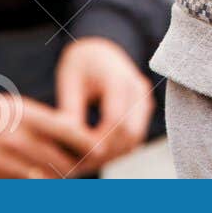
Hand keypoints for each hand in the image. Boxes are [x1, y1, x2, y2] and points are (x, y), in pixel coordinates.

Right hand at [0, 91, 93, 178]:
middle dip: (80, 165)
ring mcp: (4, 162)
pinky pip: (24, 188)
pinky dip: (40, 187)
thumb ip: (46, 122)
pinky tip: (47, 183)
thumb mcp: (18, 107)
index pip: (68, 130)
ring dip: (63, 179)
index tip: (102, 147)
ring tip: (74, 176)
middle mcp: (17, 139)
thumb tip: (77, 135)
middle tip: (93, 166)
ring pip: (46, 178)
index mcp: (26, 116)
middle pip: (61, 160)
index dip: (88, 142)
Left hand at [54, 36, 153, 172]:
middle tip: (78, 165)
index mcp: (118, 77)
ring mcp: (144, 99)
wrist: (102, 47)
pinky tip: (97, 153)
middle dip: (105, 151)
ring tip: (86, 163)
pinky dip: (117, 147)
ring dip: (113, 153)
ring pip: (135, 139)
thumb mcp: (70, 79)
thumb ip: (70, 109)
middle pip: (129, 133)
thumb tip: (67, 142)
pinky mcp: (144, 108)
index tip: (73, 155)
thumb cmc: (81, 61)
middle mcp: (138, 88)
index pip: (114, 119)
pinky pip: (135, 136)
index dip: (96, 141)